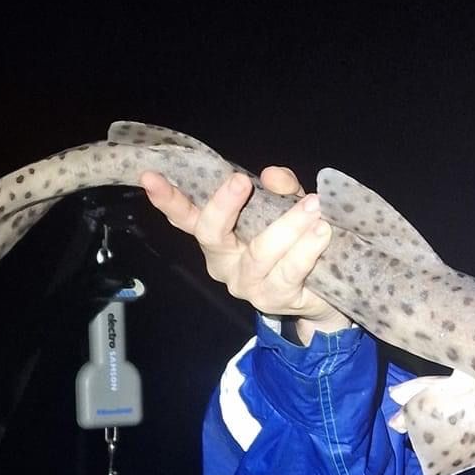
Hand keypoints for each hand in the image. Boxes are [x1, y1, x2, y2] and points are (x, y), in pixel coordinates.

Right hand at [139, 165, 351, 337]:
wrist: (323, 294)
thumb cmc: (295, 244)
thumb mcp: (287, 208)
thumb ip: (281, 189)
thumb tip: (273, 175)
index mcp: (219, 237)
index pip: (187, 217)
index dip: (168, 199)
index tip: (151, 177)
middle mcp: (225, 262)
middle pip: (211, 235)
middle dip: (223, 206)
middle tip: (241, 180)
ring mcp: (248, 284)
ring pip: (259, 252)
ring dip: (287, 225)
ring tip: (313, 206)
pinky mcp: (275, 299)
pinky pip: (289, 272)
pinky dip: (307, 249)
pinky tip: (322, 232)